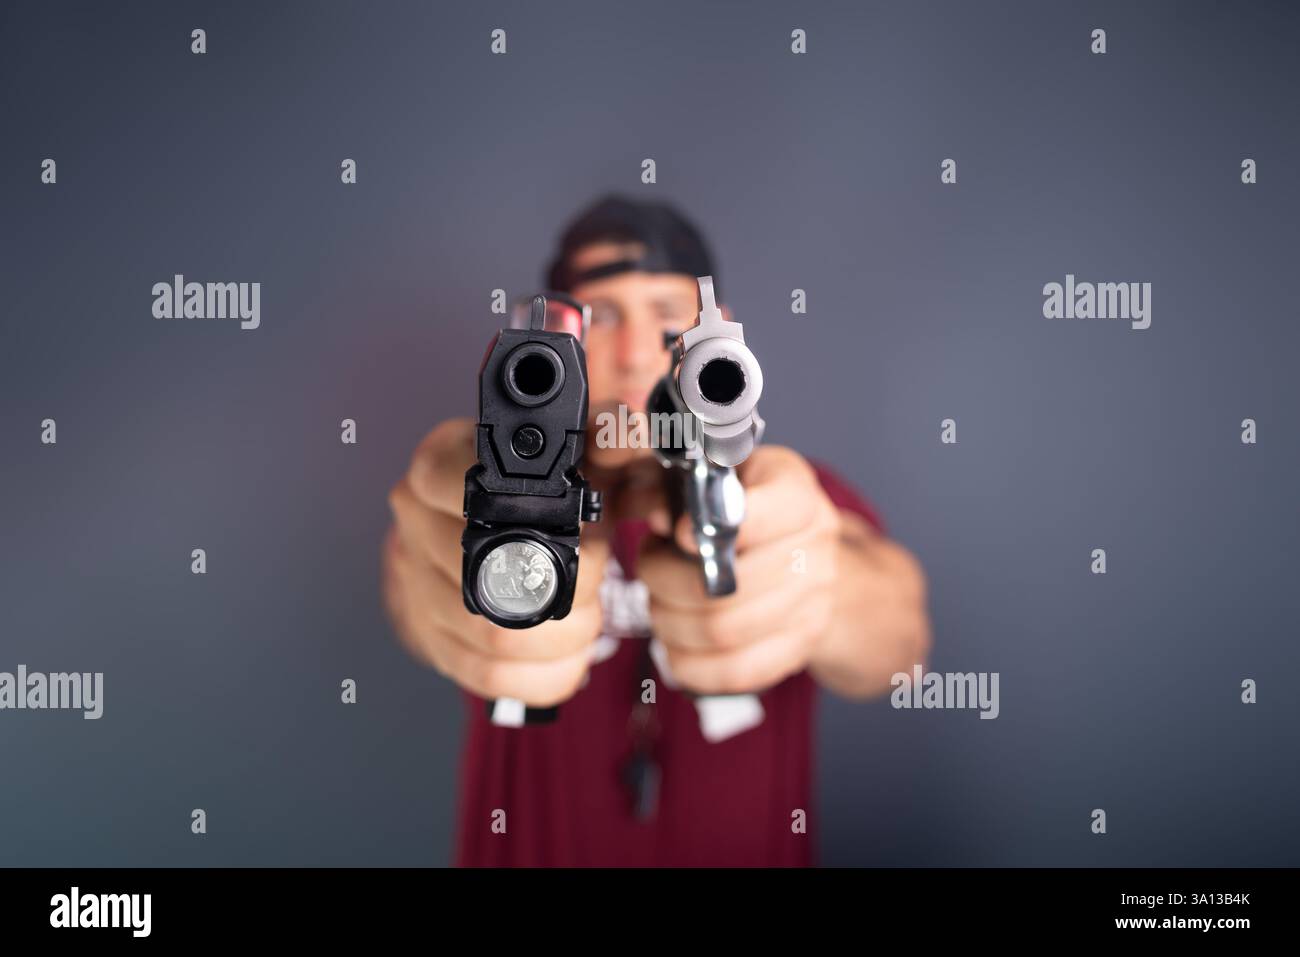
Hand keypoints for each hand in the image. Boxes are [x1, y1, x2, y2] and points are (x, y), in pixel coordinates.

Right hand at [382, 418, 610, 707]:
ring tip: (588, 614)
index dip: (550, 524)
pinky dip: (548, 672)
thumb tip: (627, 433)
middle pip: (496, 580)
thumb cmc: (536, 484)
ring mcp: (417, 588)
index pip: (476, 493)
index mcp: (440, 465)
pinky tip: (569, 650)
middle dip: (573, 589)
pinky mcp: (433, 641)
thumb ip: (606, 437)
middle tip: (599, 578)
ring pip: (498, 640)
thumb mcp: (573, 450)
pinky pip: (492, 678)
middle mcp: (416, 526)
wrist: (478, 523)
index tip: (588, 532)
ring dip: (566, 636)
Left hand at [636, 446, 841, 695]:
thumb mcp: (722, 474)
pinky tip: (675, 643)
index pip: (770, 512)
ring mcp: (813, 604)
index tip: (679, 532)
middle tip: (652, 571)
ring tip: (660, 604)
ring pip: (721, 631)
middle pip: (728, 584)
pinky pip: (735, 672)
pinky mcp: (799, 647)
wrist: (806, 553)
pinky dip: (690, 663)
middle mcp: (815, 550)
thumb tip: (660, 518)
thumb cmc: (749, 507)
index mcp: (797, 495)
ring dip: (671, 622)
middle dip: (667, 580)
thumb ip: (684, 485)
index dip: (715, 525)